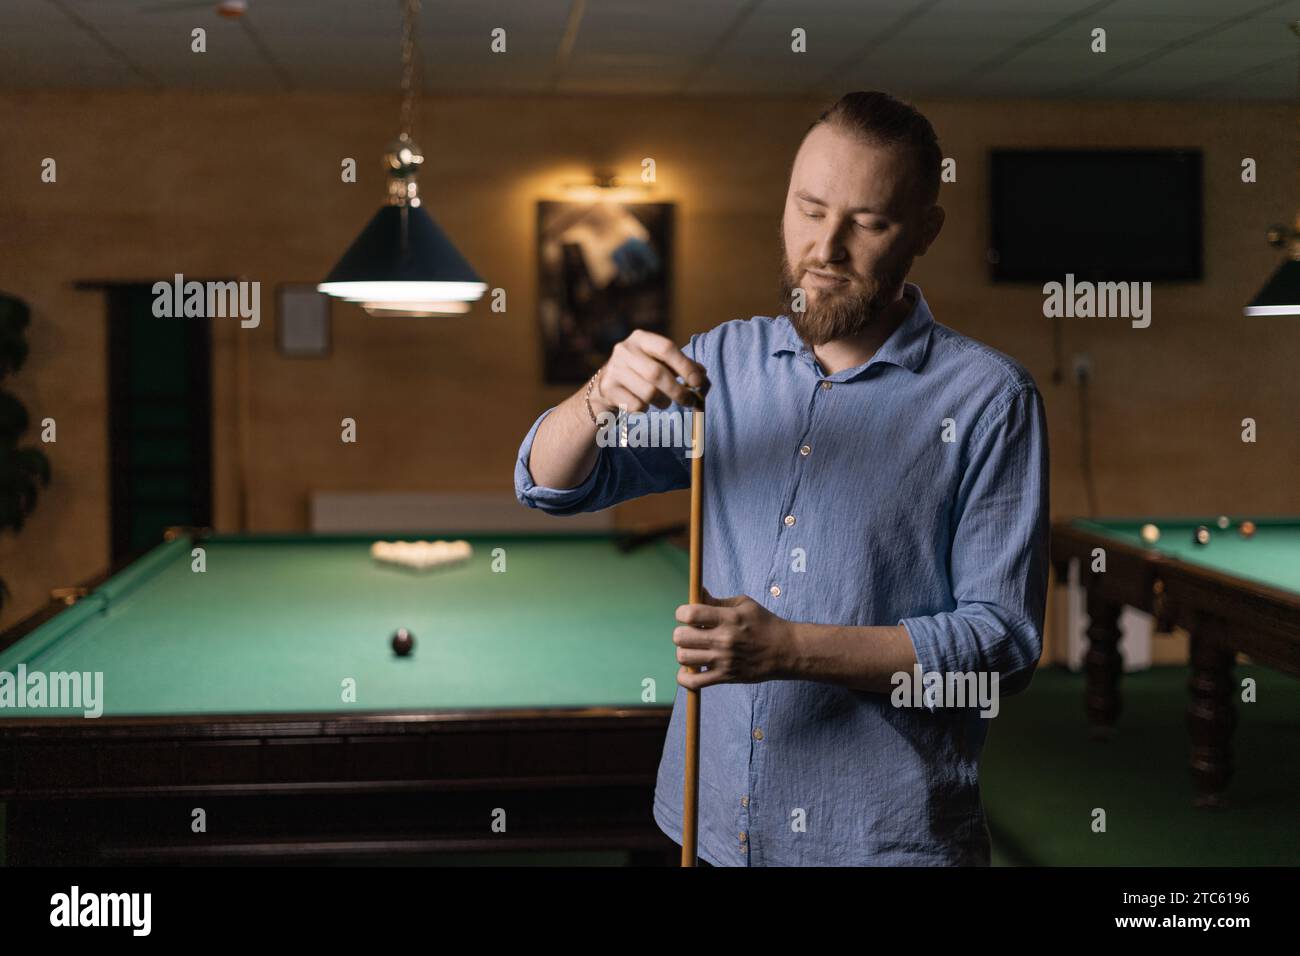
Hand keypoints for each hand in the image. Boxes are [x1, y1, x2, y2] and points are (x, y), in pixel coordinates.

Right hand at [594, 330, 708, 413]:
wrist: (604, 387)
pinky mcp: (608, 389)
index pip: (666, 348)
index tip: (698, 382)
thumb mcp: (659, 363)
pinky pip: (636, 405)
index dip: (685, 366)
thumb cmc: (640, 373)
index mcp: (640, 338)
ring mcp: (614, 369)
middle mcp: (624, 350)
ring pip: (648, 393)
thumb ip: (681, 366)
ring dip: (663, 402)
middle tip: (690, 401)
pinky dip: (645, 409)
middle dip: (678, 391)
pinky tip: (643, 404)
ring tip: (665, 403)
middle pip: (657, 374)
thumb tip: (702, 375)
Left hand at [673, 590, 793, 689]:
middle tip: (690, 633)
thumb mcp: (744, 604)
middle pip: (681, 637)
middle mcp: (724, 640)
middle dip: (680, 633)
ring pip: (684, 658)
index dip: (681, 613)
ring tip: (694, 650)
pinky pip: (694, 682)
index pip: (690, 614)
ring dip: (684, 652)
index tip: (686, 615)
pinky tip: (690, 670)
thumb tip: (697, 592)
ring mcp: (724, 660)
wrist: (785, 651)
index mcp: (728, 618)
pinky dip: (685, 678)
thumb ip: (717, 600)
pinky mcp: (726, 677)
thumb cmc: (764, 623)